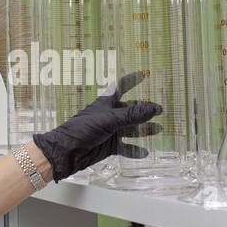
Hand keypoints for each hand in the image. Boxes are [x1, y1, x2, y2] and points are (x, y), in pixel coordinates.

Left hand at [32, 71, 162, 181]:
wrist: (66, 152)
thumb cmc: (83, 129)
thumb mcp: (110, 119)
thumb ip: (133, 115)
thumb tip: (155, 108)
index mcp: (106, 103)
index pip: (121, 87)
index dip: (131, 80)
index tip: (143, 74)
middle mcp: (109, 116)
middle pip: (130, 111)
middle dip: (144, 110)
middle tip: (160, 110)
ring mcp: (109, 131)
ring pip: (131, 129)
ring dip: (144, 130)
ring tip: (159, 129)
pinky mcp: (108, 146)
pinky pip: (125, 147)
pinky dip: (134, 150)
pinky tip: (144, 152)